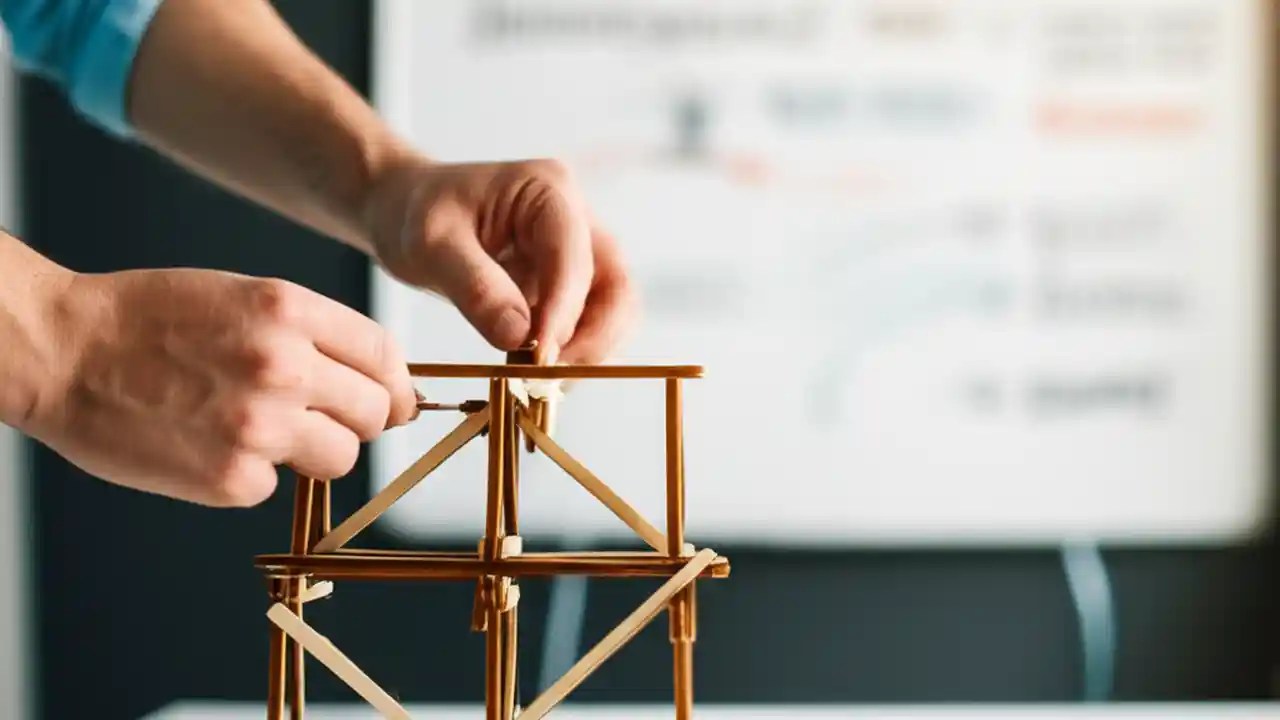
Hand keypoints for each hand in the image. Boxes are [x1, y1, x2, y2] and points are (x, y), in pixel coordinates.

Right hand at [24, 269, 416, 506]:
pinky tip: (208, 445)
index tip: (392, 398)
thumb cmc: (152, 320)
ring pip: (342, 457)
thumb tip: (382, 383)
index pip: (386, 357)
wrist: (62, 351)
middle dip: (356, 419)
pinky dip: (250, 475)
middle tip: (318, 417)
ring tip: (258, 429)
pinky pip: (276, 486)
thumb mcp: (245, 298)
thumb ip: (314, 335)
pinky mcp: (230, 478)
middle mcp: (284, 366)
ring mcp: (259, 426)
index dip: (396, 384)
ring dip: (313, 451)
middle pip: (377, 413)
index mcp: (290, 310)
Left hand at [366, 158, 636, 364]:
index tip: (539, 355)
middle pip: (615, 287)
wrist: (405, 210)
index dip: (564, 311)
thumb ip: (476, 287)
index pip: (575, 257)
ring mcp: (576, 254)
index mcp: (549, 191)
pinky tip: (536, 373)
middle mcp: (575, 220)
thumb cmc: (416, 212)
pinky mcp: (565, 286)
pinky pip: (586, 326)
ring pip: (611, 312)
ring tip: (541, 381)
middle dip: (592, 339)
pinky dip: (570, 354)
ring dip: (587, 352)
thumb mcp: (432, 244)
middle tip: (548, 378)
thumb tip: (519, 336)